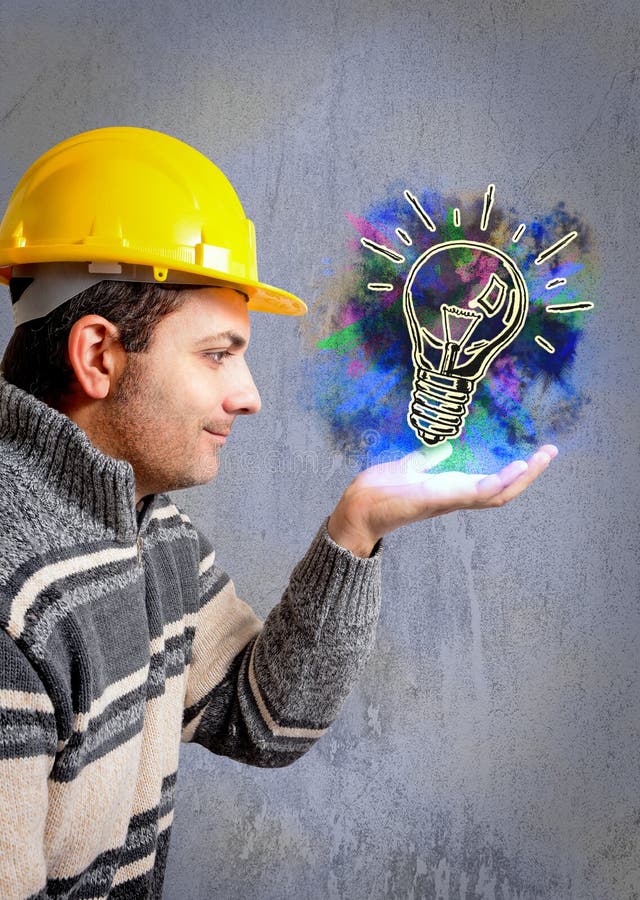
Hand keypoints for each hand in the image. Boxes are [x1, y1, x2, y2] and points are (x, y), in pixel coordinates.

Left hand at [327, 442, 558, 557]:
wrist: (357, 509)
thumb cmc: (379, 492)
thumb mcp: (407, 470)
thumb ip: (425, 462)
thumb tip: (440, 451)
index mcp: (450, 489)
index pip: (492, 482)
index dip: (516, 471)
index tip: (535, 453)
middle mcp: (455, 497)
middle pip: (504, 490)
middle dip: (530, 473)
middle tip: (552, 452)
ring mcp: (449, 500)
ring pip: (497, 494)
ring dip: (523, 477)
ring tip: (543, 457)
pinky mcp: (439, 499)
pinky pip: (476, 493)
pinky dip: (499, 482)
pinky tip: (516, 468)